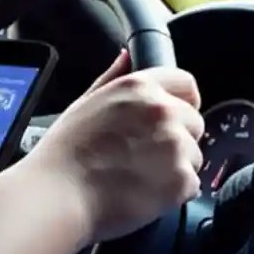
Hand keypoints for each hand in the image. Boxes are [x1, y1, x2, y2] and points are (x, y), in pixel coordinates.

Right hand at [24, 50, 203, 243]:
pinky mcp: (181, 179)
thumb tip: (127, 57)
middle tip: (145, 156)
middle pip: (194, 122)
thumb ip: (114, 77)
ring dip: (176, 168)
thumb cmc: (65, 155)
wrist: (58, 197)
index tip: (171, 120)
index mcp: (140, 88)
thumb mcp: (85, 103)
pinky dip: (175, 193)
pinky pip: (192, 185)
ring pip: (194, 155)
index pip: (187, 85)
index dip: (181, 103)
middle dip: (178, 139)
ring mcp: (175, 145)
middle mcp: (162, 111)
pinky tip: (145, 193)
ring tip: (140, 177)